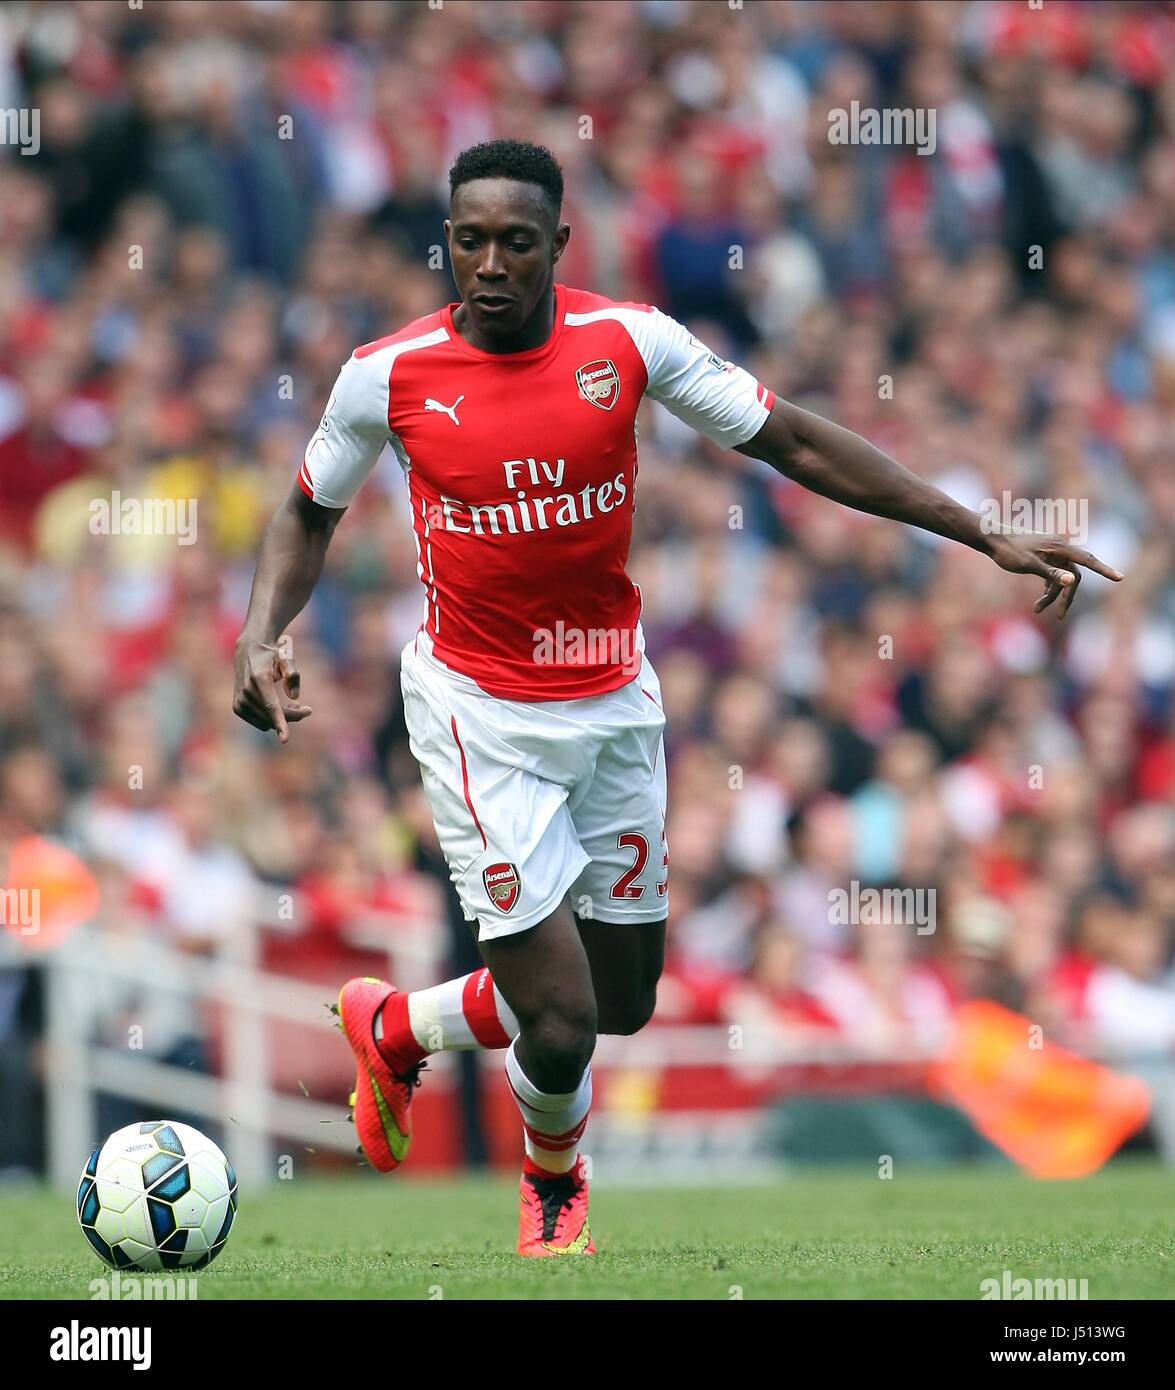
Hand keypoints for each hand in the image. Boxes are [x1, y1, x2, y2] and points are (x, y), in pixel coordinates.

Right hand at [232, 636, 311, 742]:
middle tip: (307, 710)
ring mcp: (240, 700)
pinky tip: (280, 708)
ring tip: (294, 705)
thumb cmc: (272, 654)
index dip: (280, 723)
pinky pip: (260, 723)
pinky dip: (271, 719)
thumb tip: (294, 697)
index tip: (285, 739)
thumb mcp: (287, 657)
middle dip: (293, 716)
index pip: (271, 706)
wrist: (248, 649)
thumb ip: (293, 675)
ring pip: (267, 722)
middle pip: (273, 716)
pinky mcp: (238, 707)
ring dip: (283, 718)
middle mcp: (247, 690)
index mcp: (260, 678)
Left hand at [986, 534, 1122, 618]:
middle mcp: (1059, 548)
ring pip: (1061, 577)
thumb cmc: (1008, 551)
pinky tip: (1041, 599)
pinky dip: (1048, 587)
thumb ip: (1052, 574)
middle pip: (1073, 575)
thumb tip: (1073, 581)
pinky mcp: (1043, 556)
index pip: (1087, 561)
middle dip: (1066, 596)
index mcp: (1060, 547)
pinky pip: (1053, 574)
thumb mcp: (1029, 565)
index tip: (1120, 578)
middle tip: (1059, 616)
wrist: (991, 538)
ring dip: (1053, 595)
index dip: (1105, 570)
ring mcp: (1052, 552)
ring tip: (1037, 610)